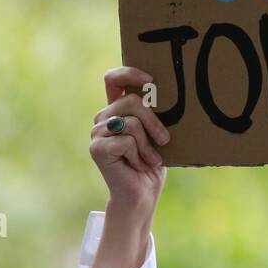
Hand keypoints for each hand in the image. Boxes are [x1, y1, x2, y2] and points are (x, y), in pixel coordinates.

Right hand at [90, 66, 170, 212]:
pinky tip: (139, 165)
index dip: (130, 73)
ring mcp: (97, 133)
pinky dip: (140, 155)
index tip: (152, 80)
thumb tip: (170, 94)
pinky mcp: (97, 148)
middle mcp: (104, 117)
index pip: (114, 78)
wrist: (143, 194)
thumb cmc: (154, 162)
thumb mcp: (158, 132)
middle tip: (164, 140)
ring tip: (150, 159)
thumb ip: (154, 113)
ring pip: (132, 123)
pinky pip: (126, 141)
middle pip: (131, 101)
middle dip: (154, 121)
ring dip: (148, 144)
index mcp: (116, 109)